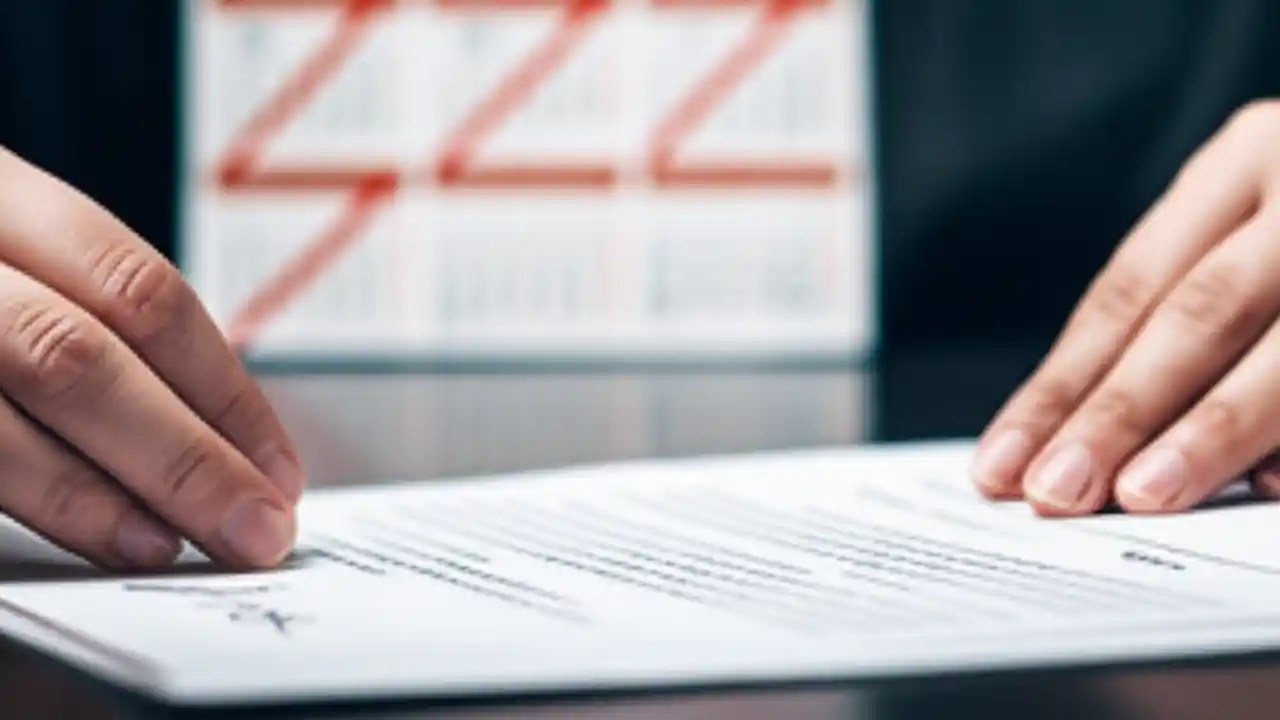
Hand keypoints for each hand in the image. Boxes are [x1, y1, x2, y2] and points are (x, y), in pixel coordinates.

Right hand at [0, 147, 301, 569]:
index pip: (139, 291)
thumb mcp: (11, 248)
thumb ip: (85, 312)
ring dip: (94, 499)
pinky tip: (72, 539)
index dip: (222, 390)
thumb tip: (218, 436)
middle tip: (256, 533)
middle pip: (75, 357)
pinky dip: (21, 501)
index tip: (278, 469)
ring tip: (170, 547)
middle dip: (183, 456)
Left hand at [970, 100, 1279, 515]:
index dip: (1061, 383)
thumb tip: (1083, 437)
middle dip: (1120, 413)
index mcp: (1250, 159)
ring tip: (1145, 495)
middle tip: (1054, 493)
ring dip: (1217, 430)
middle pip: (1198, 312)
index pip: (1130, 289)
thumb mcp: (1256, 232)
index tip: (1003, 461)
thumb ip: (1193, 315)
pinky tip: (1272, 491)